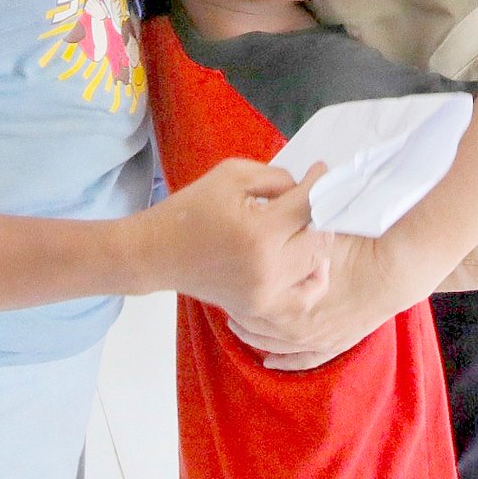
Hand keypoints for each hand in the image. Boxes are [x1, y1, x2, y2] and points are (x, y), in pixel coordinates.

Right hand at [147, 159, 332, 330]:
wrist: (157, 253)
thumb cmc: (192, 208)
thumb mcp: (232, 174)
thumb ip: (276, 178)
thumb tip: (303, 189)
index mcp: (260, 232)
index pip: (308, 205)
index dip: (318, 182)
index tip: (320, 169)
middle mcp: (268, 269)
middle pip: (319, 239)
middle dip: (318, 213)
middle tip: (307, 200)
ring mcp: (265, 296)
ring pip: (316, 268)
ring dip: (316, 244)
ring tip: (301, 229)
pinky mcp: (259, 309)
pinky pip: (303, 301)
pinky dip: (312, 283)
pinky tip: (304, 264)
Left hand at [227, 228, 408, 370]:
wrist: (393, 269)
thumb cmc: (355, 245)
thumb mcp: (316, 227)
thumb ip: (291, 222)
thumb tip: (270, 206)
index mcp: (283, 292)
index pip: (246, 293)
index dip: (235, 282)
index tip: (229, 271)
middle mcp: (292, 321)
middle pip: (254, 318)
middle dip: (240, 306)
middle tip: (228, 295)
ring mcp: (311, 337)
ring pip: (271, 341)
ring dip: (253, 333)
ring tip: (237, 323)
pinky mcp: (331, 344)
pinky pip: (300, 360)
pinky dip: (283, 360)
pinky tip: (269, 360)